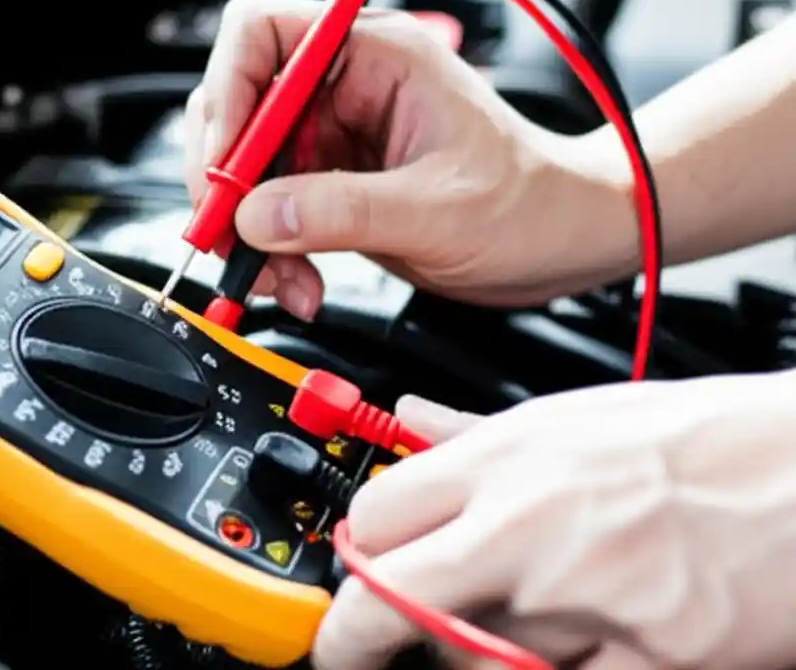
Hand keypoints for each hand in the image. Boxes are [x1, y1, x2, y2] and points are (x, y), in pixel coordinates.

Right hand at [183, 0, 640, 320]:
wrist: (562, 243)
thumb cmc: (531, 203)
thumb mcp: (437, 210)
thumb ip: (341, 211)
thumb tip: (257, 217)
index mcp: (374, 55)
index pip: (261, 33)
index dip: (228, 91)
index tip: (223, 162)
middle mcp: (344, 86)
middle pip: (236, 106)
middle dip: (224, 178)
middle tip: (229, 234)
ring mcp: (333, 136)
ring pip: (245, 168)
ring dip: (245, 228)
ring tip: (278, 276)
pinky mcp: (330, 184)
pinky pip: (269, 209)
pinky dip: (268, 251)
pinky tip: (298, 280)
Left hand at [312, 370, 795, 669]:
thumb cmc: (709, 442)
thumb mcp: (577, 417)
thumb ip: (477, 433)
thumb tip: (410, 416)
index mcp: (510, 460)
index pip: (376, 517)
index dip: (356, 553)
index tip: (357, 571)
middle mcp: (532, 527)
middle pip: (389, 598)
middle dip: (353, 636)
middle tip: (351, 652)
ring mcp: (585, 601)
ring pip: (473, 661)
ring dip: (480, 656)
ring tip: (522, 628)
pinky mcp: (649, 662)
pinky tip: (585, 653)